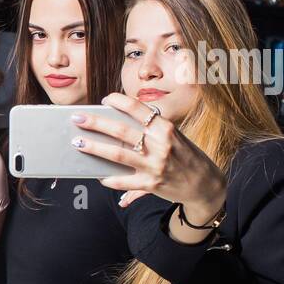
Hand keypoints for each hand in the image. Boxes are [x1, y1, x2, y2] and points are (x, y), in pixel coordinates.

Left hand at [71, 93, 226, 219]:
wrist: (205, 184)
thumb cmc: (186, 156)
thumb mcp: (174, 137)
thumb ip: (151, 130)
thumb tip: (122, 122)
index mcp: (166, 128)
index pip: (138, 109)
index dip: (119, 101)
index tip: (104, 99)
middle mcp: (160, 145)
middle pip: (121, 130)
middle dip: (96, 123)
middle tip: (77, 118)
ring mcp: (155, 165)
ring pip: (117, 154)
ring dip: (95, 148)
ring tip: (78, 143)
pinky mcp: (151, 184)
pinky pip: (123, 181)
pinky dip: (109, 179)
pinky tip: (99, 176)